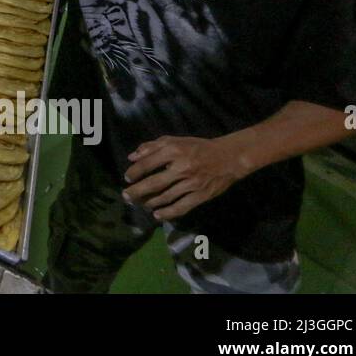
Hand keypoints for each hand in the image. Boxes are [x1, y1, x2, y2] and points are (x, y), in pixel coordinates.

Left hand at [122, 136, 244, 220]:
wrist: (228, 157)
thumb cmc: (198, 148)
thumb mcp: (175, 140)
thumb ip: (152, 147)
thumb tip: (132, 157)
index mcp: (174, 151)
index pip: (148, 163)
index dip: (134, 172)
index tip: (127, 178)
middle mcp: (182, 167)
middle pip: (154, 183)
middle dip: (137, 192)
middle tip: (126, 197)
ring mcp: (192, 183)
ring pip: (166, 197)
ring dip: (149, 203)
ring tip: (140, 204)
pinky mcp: (201, 196)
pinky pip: (181, 207)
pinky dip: (167, 213)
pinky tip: (157, 215)